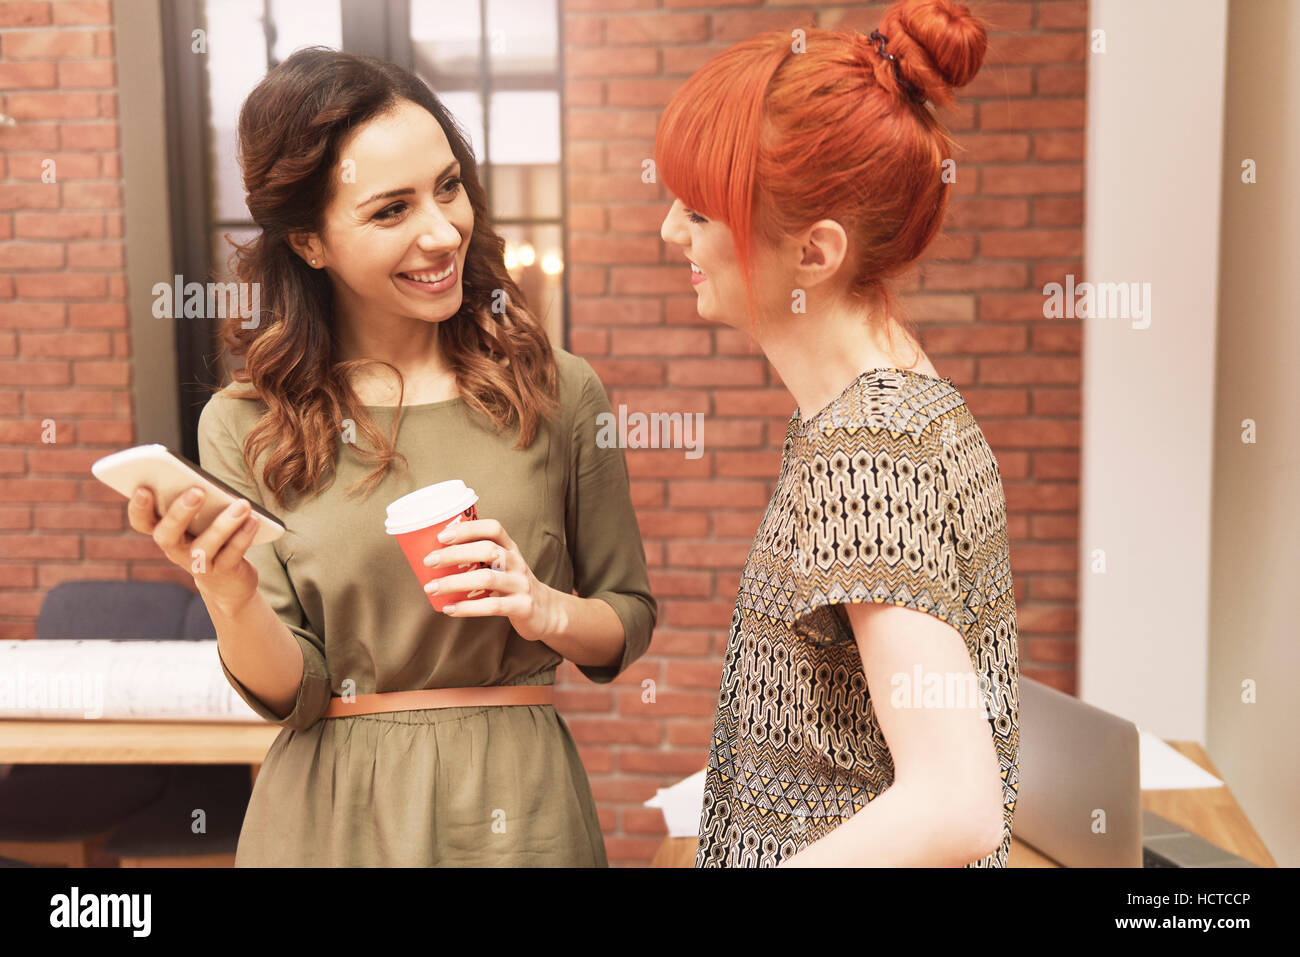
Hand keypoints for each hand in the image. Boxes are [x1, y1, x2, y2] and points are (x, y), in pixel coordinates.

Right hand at [127, 485, 261, 617]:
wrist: (228, 582)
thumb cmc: (210, 537)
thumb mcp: (198, 520)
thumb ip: (194, 501)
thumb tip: (203, 480)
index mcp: (164, 531)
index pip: (141, 522)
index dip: (138, 508)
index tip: (144, 488)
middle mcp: (175, 549)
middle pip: (168, 534)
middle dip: (180, 512)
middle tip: (197, 491)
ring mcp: (197, 564)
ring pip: (205, 546)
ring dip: (224, 524)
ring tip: (242, 505)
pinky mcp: (222, 572)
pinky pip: (231, 554)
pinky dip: (243, 536)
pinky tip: (254, 521)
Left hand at [423, 518, 558, 641]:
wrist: (546, 612)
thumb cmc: (512, 585)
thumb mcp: (502, 566)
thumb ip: (479, 558)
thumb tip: (433, 555)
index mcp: (510, 548)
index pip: (494, 528)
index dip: (468, 529)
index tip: (441, 536)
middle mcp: (517, 562)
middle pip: (488, 550)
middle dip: (455, 554)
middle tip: (429, 561)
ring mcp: (521, 584)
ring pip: (487, 579)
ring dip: (455, 582)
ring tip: (431, 588)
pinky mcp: (522, 606)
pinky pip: (492, 606)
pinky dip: (467, 608)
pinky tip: (449, 609)